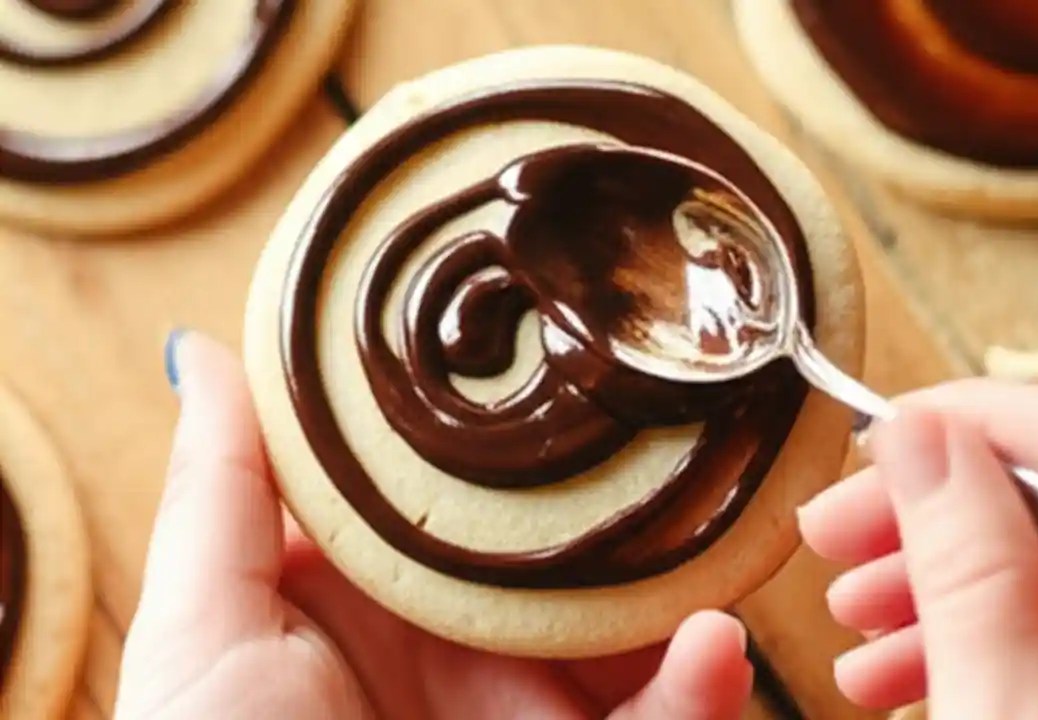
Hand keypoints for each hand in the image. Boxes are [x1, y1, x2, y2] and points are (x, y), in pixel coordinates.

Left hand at [115, 332, 752, 719]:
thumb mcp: (204, 630)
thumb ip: (225, 493)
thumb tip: (215, 352)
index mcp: (383, 589)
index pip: (467, 486)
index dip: (516, 420)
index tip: (565, 341)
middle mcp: (468, 640)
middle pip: (572, 547)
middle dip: (637, 493)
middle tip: (693, 427)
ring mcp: (533, 708)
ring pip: (642, 629)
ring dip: (696, 584)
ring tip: (732, 531)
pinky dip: (701, 690)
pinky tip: (714, 648)